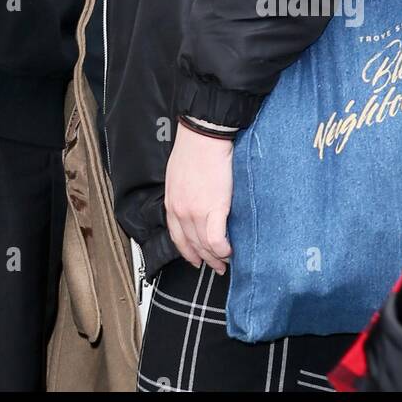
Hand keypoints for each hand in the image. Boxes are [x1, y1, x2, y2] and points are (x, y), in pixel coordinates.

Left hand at [164, 120, 232, 273]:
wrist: (203, 136)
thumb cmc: (193, 149)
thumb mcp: (177, 174)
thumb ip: (183, 193)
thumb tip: (193, 203)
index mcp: (172, 202)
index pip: (176, 236)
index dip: (187, 251)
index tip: (195, 259)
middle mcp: (180, 211)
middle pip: (192, 245)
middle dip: (204, 259)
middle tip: (216, 266)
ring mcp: (195, 212)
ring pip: (205, 246)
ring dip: (216, 257)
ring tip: (226, 261)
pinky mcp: (213, 209)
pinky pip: (217, 240)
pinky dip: (224, 249)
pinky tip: (230, 251)